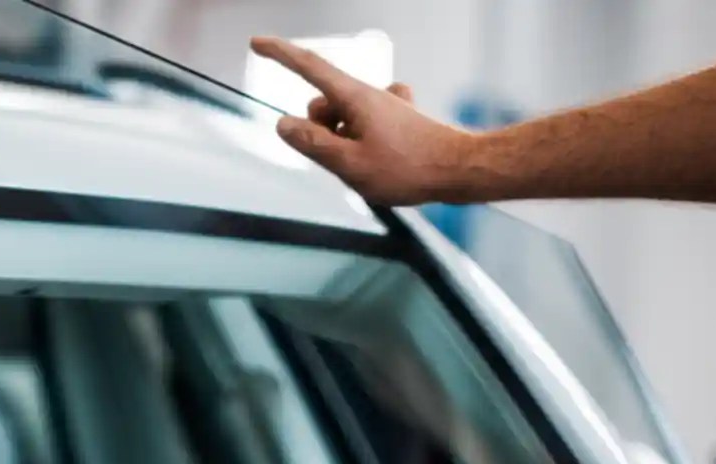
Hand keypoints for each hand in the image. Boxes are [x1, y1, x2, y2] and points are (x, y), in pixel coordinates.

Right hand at [250, 36, 474, 204]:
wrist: (459, 170)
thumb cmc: (408, 169)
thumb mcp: (350, 164)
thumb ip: (313, 144)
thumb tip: (283, 124)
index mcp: (355, 99)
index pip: (309, 67)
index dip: (279, 54)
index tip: (256, 43)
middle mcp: (369, 95)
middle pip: (322, 103)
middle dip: (316, 129)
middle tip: (339, 161)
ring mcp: (385, 105)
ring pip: (342, 117)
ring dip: (341, 140)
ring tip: (367, 166)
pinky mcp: (399, 118)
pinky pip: (367, 122)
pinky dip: (364, 137)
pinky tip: (383, 148)